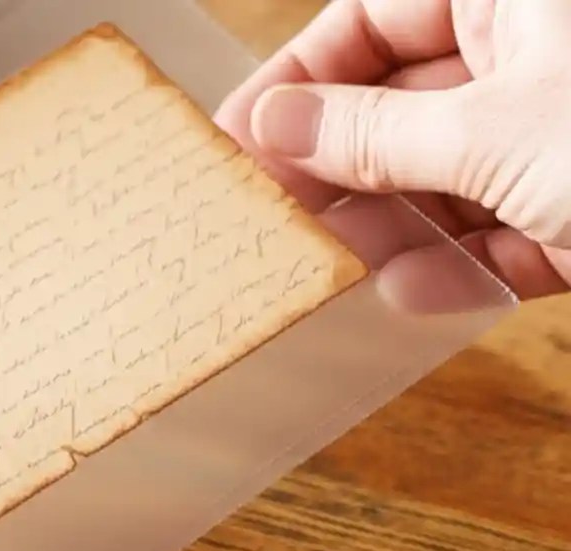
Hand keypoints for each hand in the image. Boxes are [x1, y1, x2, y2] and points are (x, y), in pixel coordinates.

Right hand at [215, 0, 570, 300]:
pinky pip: (501, 233)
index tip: (240, 136)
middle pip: (402, 106)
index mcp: (513, 0)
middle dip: (340, 170)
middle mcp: (533, 60)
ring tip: (330, 266)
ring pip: (446, 178)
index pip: (372, 20)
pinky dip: (457, 265)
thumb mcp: (493, 133)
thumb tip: (275, 125)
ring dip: (389, 230)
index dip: (300, 78)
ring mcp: (555, 139)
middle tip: (274, 215)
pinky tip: (408, 292)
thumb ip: (374, 133)